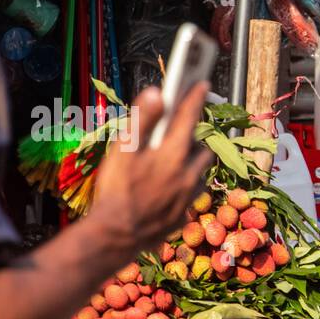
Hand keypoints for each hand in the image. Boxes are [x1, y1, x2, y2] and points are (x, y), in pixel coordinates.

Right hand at [89, 83, 212, 255]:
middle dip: (195, 133)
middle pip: (202, 146)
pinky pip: (193, 190)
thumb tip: (158, 92)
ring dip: (193, 158)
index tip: (201, 83)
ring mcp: (189, 196)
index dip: (194, 98)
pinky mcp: (184, 212)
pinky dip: (187, 180)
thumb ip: (143, 119)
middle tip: (182, 126)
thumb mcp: (124, 149)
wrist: (118, 235)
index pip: (189, 118)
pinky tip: (171, 181)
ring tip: (175, 153)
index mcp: (174, 154)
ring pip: (201, 170)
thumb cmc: (117, 190)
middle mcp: (188, 174)